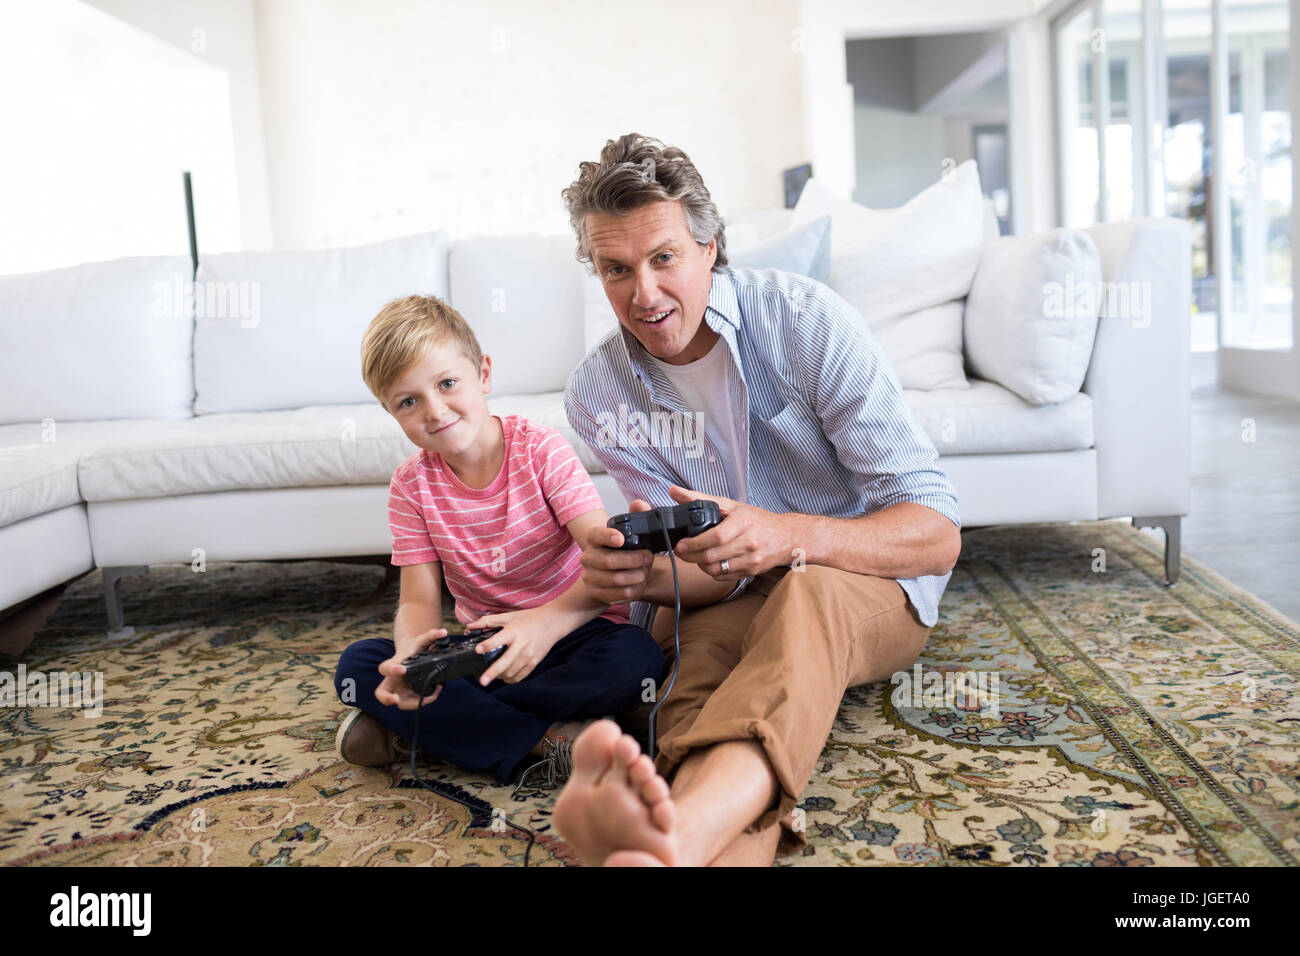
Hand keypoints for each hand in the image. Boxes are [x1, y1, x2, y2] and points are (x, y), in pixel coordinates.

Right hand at [375, 626, 448, 709]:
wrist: (414, 655)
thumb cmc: (414, 648)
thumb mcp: (422, 640)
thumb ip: (431, 635)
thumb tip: (443, 632)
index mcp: (394, 665)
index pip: (385, 669)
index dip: (392, 670)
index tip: (402, 669)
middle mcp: (394, 680)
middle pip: (382, 694)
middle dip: (387, 698)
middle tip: (395, 699)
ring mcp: (401, 690)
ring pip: (401, 703)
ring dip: (414, 703)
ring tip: (431, 695)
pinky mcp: (410, 696)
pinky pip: (415, 703)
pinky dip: (426, 700)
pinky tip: (436, 691)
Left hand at [465, 607, 564, 684]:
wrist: (553, 622)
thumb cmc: (529, 618)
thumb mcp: (509, 616)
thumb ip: (488, 622)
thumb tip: (469, 627)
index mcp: (514, 631)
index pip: (498, 639)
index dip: (487, 645)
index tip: (478, 650)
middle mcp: (522, 644)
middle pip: (505, 662)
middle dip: (492, 673)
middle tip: (482, 681)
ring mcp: (529, 655)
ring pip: (512, 672)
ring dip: (500, 677)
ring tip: (490, 678)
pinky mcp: (535, 661)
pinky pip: (521, 675)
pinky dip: (511, 679)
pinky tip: (504, 678)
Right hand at [579, 498, 655, 603]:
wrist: (609, 576)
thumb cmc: (621, 552)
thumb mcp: (628, 533)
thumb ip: (636, 517)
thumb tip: (640, 504)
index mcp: (594, 539)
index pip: (596, 535)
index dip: (608, 536)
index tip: (621, 538)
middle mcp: (588, 558)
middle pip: (609, 561)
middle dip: (634, 560)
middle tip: (649, 558)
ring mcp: (590, 577)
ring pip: (616, 579)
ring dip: (637, 576)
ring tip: (646, 571)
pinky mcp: (598, 593)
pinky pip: (619, 594)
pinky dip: (634, 589)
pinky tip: (639, 583)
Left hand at [667, 485, 799, 581]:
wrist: (787, 537)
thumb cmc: (757, 520)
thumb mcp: (731, 505)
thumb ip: (700, 498)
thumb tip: (674, 491)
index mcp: (743, 522)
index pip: (715, 537)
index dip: (694, 543)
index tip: (681, 544)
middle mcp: (749, 542)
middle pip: (712, 556)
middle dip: (691, 557)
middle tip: (681, 552)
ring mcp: (751, 559)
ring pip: (717, 570)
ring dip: (700, 566)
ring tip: (695, 557)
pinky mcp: (751, 571)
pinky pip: (724, 577)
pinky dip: (713, 572)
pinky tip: (711, 563)